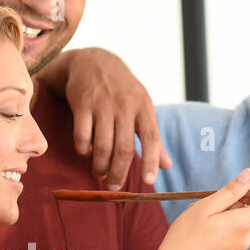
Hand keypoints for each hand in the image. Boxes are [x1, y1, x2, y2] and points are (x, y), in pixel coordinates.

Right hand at [64, 48, 171, 188]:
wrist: (94, 62)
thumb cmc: (123, 91)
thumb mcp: (143, 108)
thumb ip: (154, 139)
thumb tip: (167, 166)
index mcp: (144, 107)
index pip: (151, 138)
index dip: (151, 161)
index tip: (149, 181)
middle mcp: (125, 106)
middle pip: (123, 148)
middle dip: (118, 173)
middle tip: (114, 187)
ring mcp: (103, 105)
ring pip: (102, 146)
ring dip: (100, 166)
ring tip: (100, 173)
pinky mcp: (82, 105)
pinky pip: (82, 136)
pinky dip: (84, 150)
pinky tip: (86, 153)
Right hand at [147, 169, 249, 249]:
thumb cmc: (185, 236)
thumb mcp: (206, 206)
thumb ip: (231, 191)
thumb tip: (249, 175)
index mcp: (241, 225)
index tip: (239, 193)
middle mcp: (244, 239)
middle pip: (248, 214)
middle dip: (229, 205)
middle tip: (204, 207)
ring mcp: (236, 249)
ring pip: (236, 223)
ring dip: (220, 217)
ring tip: (197, 221)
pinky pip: (229, 235)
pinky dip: (217, 229)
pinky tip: (198, 233)